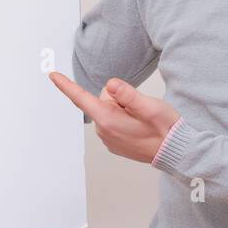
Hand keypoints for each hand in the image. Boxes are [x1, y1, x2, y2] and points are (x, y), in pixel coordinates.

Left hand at [47, 72, 180, 163]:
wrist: (175, 152)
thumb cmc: (165, 129)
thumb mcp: (150, 107)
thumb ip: (128, 95)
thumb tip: (110, 85)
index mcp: (109, 121)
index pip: (82, 99)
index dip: (66, 86)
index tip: (52, 75)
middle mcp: (104, 131)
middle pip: (102, 100)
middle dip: (118, 97)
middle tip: (140, 107)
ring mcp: (108, 138)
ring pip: (108, 110)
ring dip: (123, 108)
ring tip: (142, 118)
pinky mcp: (115, 141)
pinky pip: (113, 120)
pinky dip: (124, 117)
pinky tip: (140, 126)